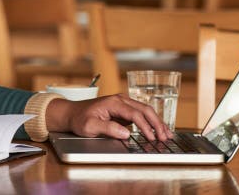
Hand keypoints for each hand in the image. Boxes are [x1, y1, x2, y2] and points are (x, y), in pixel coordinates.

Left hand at [45, 94, 173, 140]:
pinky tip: (156, 130)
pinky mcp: (123, 109)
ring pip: (145, 110)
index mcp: (113, 102)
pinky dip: (150, 122)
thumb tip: (126, 133)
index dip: (145, 126)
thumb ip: (108, 128)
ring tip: (166, 134)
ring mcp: (122, 103)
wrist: (72, 113)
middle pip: (144, 109)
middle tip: (165, 137)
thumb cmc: (79, 119)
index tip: (151, 138)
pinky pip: (140, 114)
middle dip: (156, 123)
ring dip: (156, 122)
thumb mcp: (90, 126)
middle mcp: (120, 100)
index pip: (135, 114)